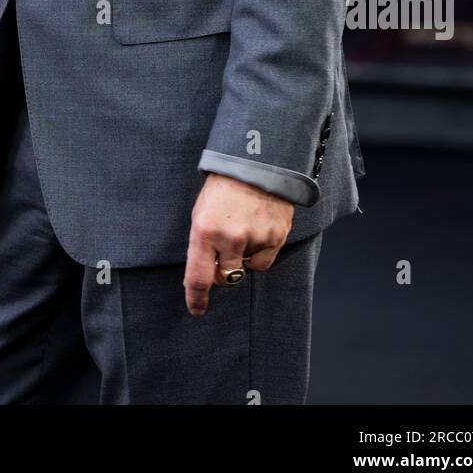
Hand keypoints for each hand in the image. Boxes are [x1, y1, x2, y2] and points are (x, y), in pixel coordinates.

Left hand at [184, 172, 293, 316]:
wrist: (256, 163)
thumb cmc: (223, 188)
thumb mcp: (202, 211)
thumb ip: (203, 243)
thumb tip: (205, 274)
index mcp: (204, 230)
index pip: (198, 277)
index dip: (196, 299)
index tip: (196, 310)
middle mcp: (229, 237)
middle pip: (225, 278)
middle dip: (223, 272)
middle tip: (224, 252)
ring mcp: (254, 238)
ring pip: (246, 269)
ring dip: (243, 257)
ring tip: (243, 228)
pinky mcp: (275, 237)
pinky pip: (264, 261)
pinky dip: (260, 252)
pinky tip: (257, 229)